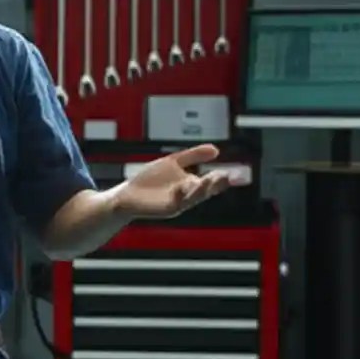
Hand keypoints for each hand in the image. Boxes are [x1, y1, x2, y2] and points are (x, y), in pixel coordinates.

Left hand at [115, 144, 247, 219]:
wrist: (127, 195)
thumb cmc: (149, 181)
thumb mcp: (173, 162)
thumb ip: (193, 156)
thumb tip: (216, 149)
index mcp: (191, 185)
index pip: (211, 181)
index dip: (222, 178)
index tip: (233, 172)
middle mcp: (187, 196)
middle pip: (205, 190)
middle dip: (215, 184)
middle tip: (225, 176)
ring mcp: (177, 203)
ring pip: (194, 198)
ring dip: (202, 190)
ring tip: (210, 180)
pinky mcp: (166, 209)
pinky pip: (177, 202)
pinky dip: (180, 195)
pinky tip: (182, 187)